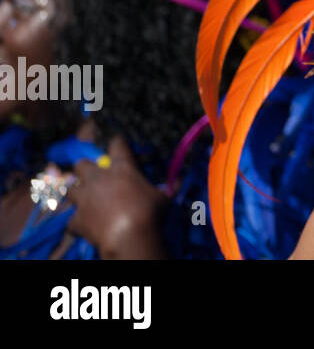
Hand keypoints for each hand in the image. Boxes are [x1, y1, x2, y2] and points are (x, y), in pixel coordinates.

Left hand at [65, 136, 167, 258]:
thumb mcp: (163, 196)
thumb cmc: (150, 211)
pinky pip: (71, 220)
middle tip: (95, 178)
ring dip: (77, 194)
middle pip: (81, 164)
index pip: (117, 145)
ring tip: (85, 200)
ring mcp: (84, 198)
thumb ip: (163, 188)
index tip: (118, 143)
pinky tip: (84, 227)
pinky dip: (77, 223)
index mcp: (122, 168)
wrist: (129, 235)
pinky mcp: (77, 219)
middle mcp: (98, 179)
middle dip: (85, 169)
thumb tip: (179, 181)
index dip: (117, 143)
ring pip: (70, 189)